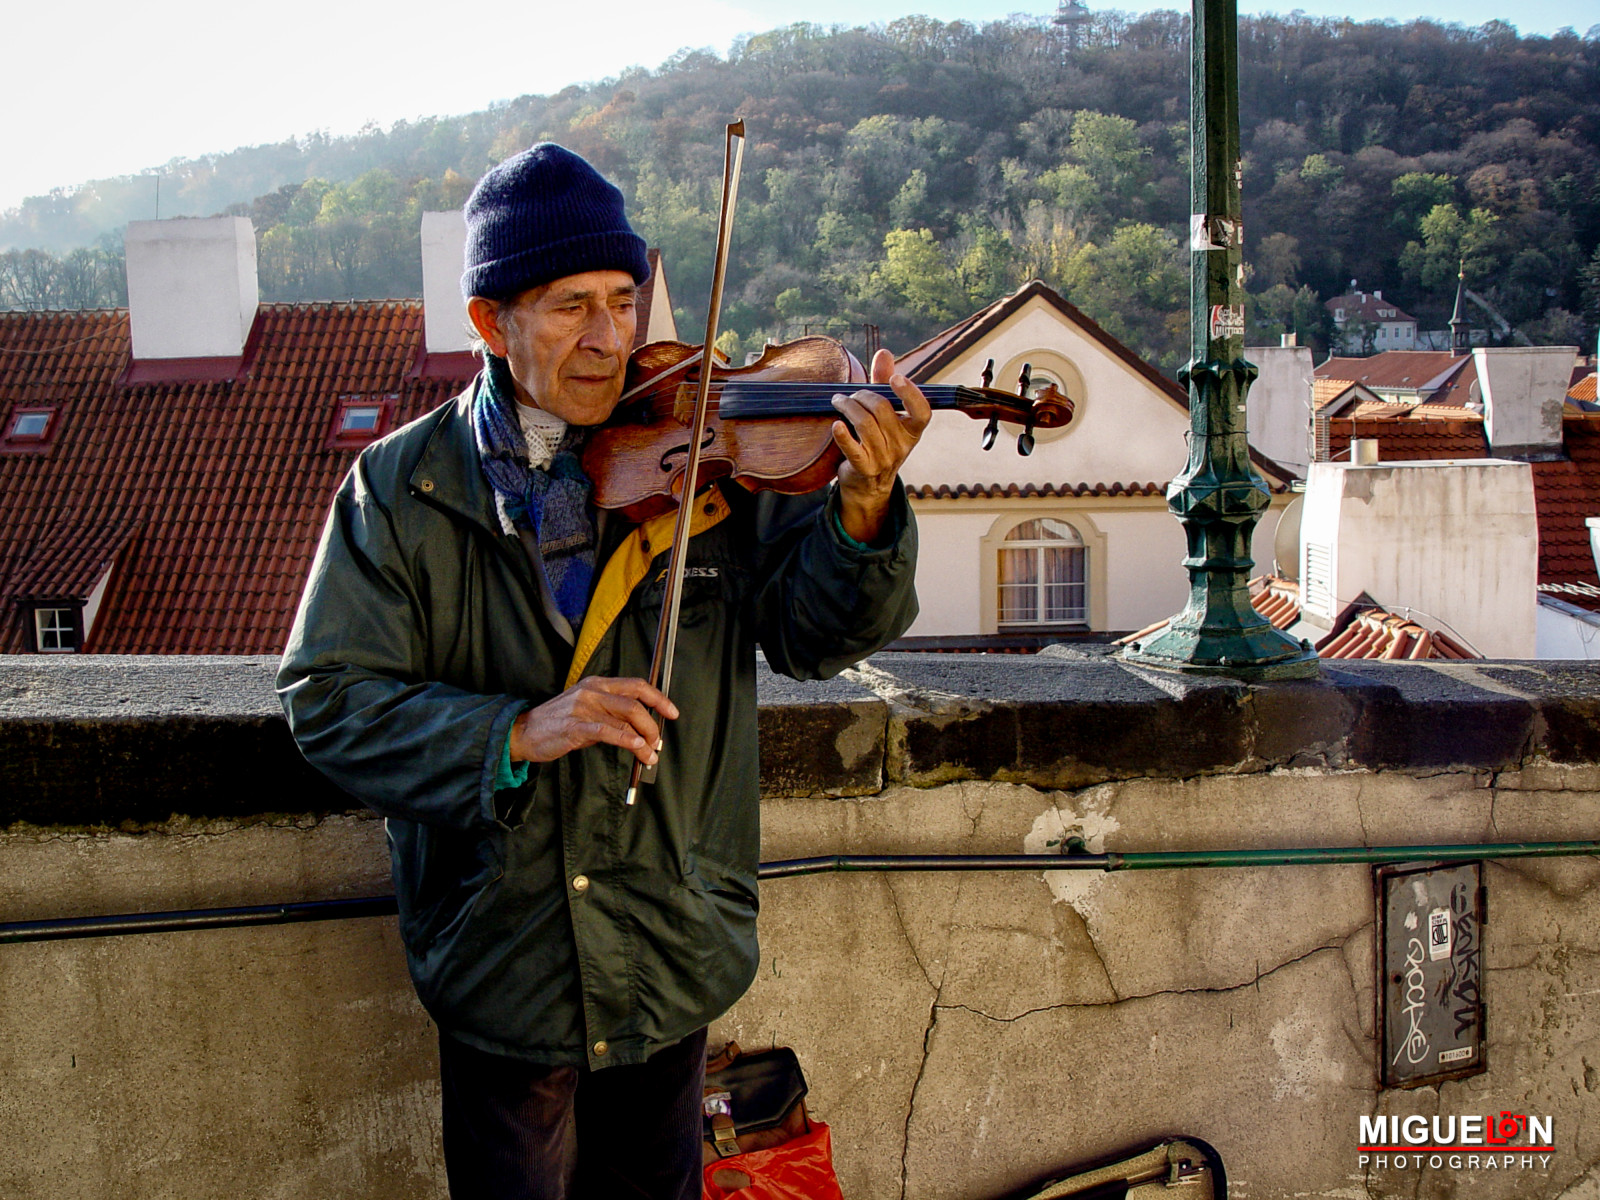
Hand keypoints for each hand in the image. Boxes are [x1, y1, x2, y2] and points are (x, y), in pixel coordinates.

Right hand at [509, 677, 678, 765]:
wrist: (524, 732)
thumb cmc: (557, 722)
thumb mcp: (585, 708)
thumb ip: (610, 713)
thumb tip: (639, 728)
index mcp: (597, 684)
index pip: (636, 685)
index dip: (658, 698)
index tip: (672, 712)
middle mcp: (592, 691)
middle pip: (635, 703)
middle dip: (652, 724)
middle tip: (657, 742)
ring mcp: (583, 707)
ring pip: (625, 719)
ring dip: (643, 740)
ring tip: (649, 755)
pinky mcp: (575, 727)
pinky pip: (607, 731)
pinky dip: (626, 739)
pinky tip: (636, 747)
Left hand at [830, 348, 931, 543]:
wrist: (868, 485)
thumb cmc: (877, 440)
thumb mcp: (886, 414)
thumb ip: (885, 383)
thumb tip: (884, 353)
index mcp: (913, 430)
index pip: (922, 412)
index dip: (910, 394)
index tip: (896, 378)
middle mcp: (902, 445)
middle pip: (882, 410)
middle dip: (863, 396)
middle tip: (850, 394)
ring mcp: (884, 459)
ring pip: (865, 425)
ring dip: (848, 407)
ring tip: (838, 401)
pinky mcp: (865, 469)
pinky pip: (854, 450)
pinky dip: (843, 436)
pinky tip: (835, 424)